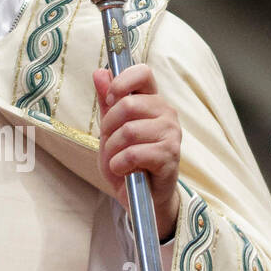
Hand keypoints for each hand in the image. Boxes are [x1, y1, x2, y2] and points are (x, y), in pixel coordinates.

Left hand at [93, 65, 181, 239]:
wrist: (141, 197)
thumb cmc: (127, 162)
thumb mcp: (110, 131)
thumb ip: (107, 102)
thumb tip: (99, 72)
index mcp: (152, 102)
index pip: (142, 73)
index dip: (122, 81)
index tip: (110, 98)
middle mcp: (166, 113)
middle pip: (128, 104)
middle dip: (108, 126)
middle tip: (110, 142)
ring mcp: (171, 133)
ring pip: (128, 131)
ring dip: (113, 150)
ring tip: (117, 160)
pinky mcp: (170, 155)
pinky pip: (134, 153)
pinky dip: (119, 165)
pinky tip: (122, 170)